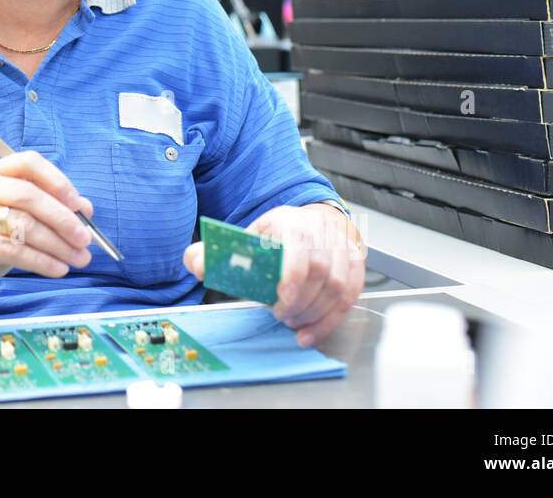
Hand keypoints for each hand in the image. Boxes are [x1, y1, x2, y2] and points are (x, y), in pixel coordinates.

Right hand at [0, 149, 94, 308]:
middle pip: (28, 195)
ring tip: (79, 259)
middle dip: (63, 218)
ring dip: (58, 245)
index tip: (80, 205)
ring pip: (24, 226)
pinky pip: (13, 250)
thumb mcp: (12, 221)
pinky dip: (42, 261)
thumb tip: (85, 208)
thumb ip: (44, 210)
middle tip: (86, 239)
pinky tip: (58, 269)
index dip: (57, 181)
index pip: (27, 162)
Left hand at [183, 203, 365, 347]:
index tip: (279, 299)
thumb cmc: (280, 232)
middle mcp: (321, 234)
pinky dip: (330, 320)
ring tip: (293, 322)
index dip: (291, 274)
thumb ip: (219, 251)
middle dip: (299, 300)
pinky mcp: (355, 267)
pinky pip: (350, 297)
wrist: (316, 220)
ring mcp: (342, 250)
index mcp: (290, 223)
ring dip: (314, 312)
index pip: (297, 245)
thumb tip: (196, 262)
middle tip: (281, 315)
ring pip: (338, 287)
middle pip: (320, 271)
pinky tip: (310, 332)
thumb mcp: (249, 234)